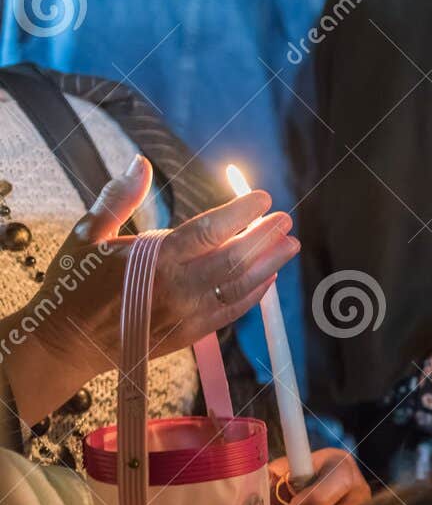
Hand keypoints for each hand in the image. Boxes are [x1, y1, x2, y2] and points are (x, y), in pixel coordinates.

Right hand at [3, 155, 297, 425]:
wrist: (68, 342)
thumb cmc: (74, 283)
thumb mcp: (87, 235)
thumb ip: (117, 198)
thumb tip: (140, 162)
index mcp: (153, 259)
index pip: (208, 231)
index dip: (240, 213)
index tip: (263, 198)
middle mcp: (176, 287)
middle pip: (234, 259)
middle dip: (264, 237)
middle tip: (286, 219)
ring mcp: (187, 313)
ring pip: (239, 286)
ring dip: (269, 264)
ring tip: (289, 245)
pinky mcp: (191, 334)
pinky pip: (231, 312)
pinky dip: (253, 294)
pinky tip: (267, 278)